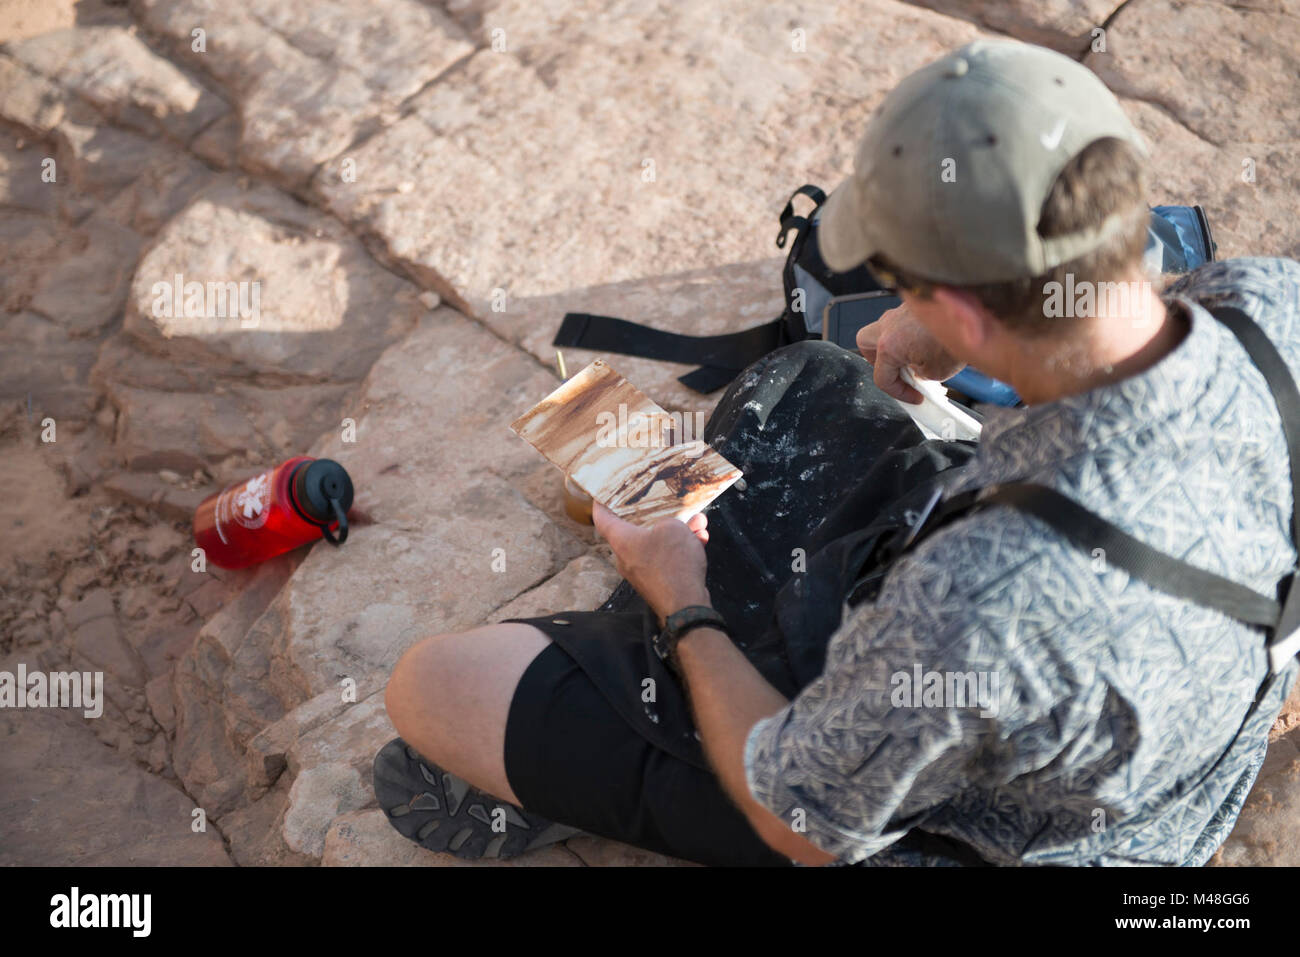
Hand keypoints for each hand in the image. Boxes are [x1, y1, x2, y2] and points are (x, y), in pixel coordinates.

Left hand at [593, 503, 711, 625]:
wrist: (684, 605)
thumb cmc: (673, 563)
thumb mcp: (673, 528)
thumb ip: (669, 521)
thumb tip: (669, 528)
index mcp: (622, 541)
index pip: (602, 519)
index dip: (601, 504)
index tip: (601, 495)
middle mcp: (626, 557)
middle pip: (636, 530)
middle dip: (658, 516)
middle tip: (669, 505)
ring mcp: (641, 572)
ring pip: (656, 544)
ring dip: (677, 533)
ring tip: (698, 523)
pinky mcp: (656, 582)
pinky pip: (666, 559)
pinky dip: (681, 549)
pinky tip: (700, 540)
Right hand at [856, 302, 962, 403]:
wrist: (978, 313)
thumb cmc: (958, 337)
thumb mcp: (937, 372)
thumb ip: (920, 375)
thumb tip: (919, 371)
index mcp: (888, 345)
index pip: (882, 377)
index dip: (899, 393)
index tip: (914, 397)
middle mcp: (889, 324)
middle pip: (866, 342)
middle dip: (876, 359)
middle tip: (895, 371)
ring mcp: (901, 310)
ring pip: (885, 328)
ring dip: (896, 344)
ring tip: (915, 358)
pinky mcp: (916, 303)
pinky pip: (905, 320)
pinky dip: (911, 333)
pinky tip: (928, 343)